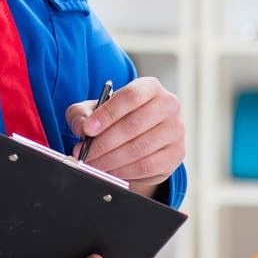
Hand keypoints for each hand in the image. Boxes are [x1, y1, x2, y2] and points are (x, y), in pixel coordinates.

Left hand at [65, 76, 184, 195]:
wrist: (141, 134)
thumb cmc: (117, 116)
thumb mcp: (95, 108)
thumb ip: (82, 112)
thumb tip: (81, 125)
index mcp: (150, 87)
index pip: (130, 97)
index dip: (107, 114)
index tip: (87, 129)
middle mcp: (168, 106)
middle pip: (133, 125)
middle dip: (104, 143)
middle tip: (84, 153)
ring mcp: (175, 130)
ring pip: (139, 148)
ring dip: (111, 159)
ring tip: (93, 163)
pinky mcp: (176, 154)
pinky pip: (147, 166)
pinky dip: (124, 171)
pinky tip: (110, 170)